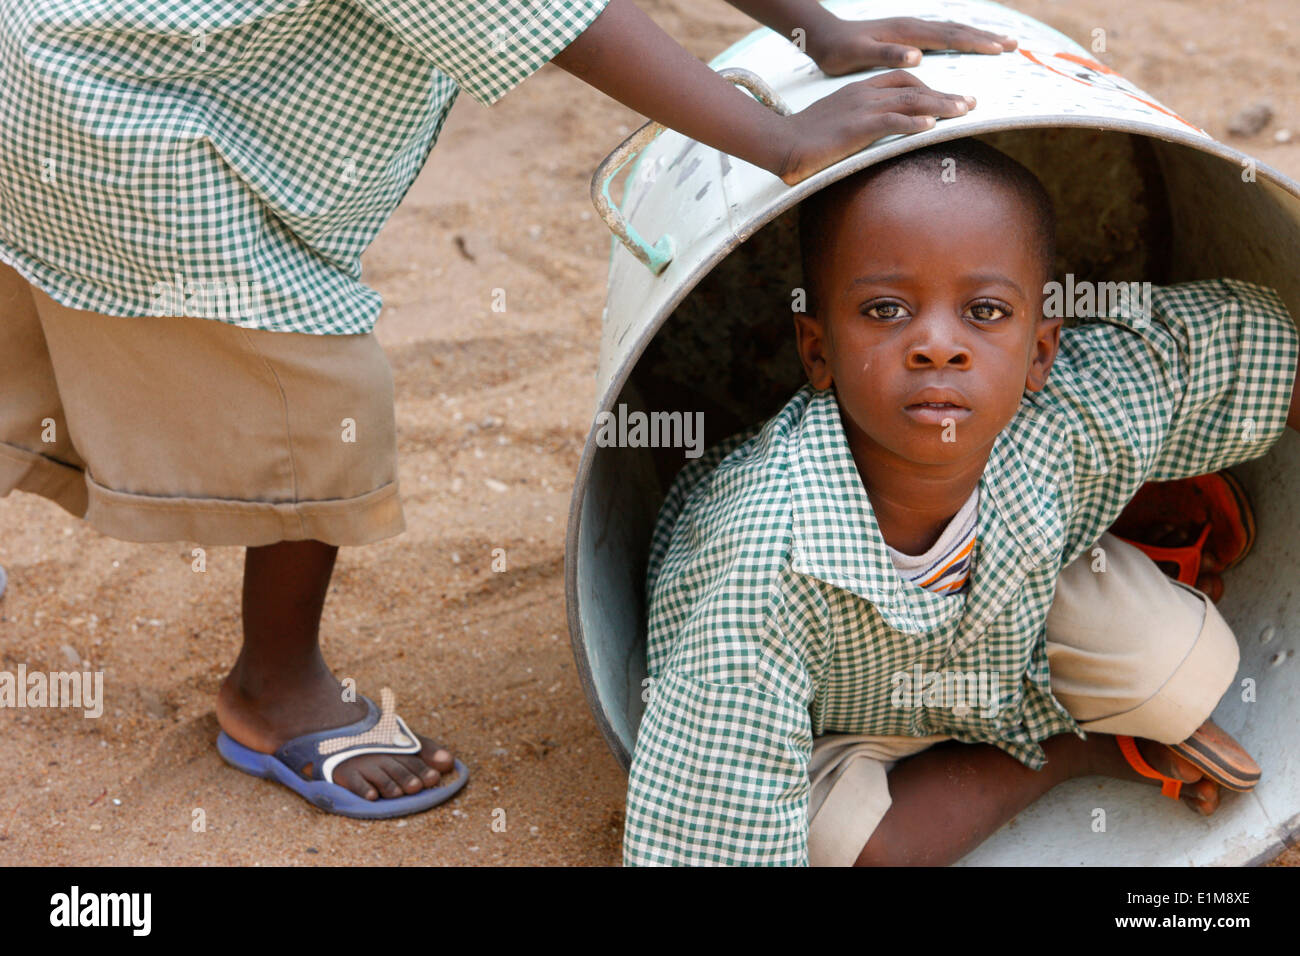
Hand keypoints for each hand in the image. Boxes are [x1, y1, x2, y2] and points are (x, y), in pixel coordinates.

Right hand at [775, 70, 973, 184]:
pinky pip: (892, 122)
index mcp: (859, 90)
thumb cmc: (804, 140)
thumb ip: (857, 124)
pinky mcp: (857, 128)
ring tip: (964, 110)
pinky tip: (931, 127)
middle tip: (971, 103)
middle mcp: (864, 94)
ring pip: (910, 101)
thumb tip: (872, 137)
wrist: (781, 143)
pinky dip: (913, 123)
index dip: (928, 87)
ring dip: (940, 105)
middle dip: (945, 94)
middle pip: (913, 87)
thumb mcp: (835, 124)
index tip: (947, 98)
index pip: (901, 80)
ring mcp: (861, 109)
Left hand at [807, 16, 1017, 75]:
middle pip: (956, 29)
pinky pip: (941, 35)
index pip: (947, 36)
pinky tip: (968, 43)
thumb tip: (916, 56)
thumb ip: (886, 55)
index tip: (997, 49)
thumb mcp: (858, 55)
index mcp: (906, 32)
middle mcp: (912, 27)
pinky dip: (960, 38)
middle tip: (1013, 44)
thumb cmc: (839, 51)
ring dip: (977, 36)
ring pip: (951, 30)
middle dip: (986, 37)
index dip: (973, 43)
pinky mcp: (906, 35)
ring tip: (1001, 42)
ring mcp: (910, 29)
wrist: (823, 37)